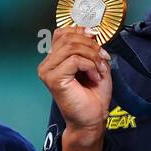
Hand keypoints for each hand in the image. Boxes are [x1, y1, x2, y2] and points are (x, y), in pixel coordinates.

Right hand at [37, 26, 112, 150]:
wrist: (92, 118)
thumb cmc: (93, 95)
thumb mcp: (95, 63)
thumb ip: (89, 47)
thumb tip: (90, 31)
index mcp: (54, 58)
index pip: (63, 32)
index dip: (81, 31)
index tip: (97, 40)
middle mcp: (47, 63)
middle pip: (68, 38)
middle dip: (91, 46)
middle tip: (103, 59)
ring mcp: (47, 71)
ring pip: (72, 47)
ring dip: (92, 56)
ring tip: (99, 69)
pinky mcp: (53, 79)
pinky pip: (74, 60)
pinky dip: (89, 65)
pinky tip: (94, 76)